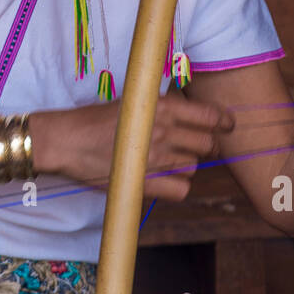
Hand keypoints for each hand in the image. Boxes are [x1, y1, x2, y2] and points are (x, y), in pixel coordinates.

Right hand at [33, 94, 235, 201]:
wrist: (65, 141)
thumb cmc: (94, 120)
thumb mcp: (131, 103)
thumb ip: (160, 108)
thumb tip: (185, 112)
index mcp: (161, 107)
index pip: (211, 116)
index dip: (225, 122)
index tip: (228, 125)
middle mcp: (163, 131)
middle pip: (208, 145)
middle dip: (206, 146)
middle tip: (196, 146)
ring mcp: (155, 159)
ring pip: (193, 167)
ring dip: (186, 165)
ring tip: (167, 160)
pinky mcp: (145, 183)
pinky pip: (181, 190)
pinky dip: (178, 187)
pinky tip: (164, 180)